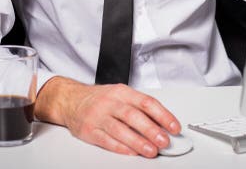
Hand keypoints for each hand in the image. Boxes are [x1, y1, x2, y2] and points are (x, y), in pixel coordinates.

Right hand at [34, 76, 180, 156]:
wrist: (71, 100)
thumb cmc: (100, 98)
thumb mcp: (120, 95)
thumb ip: (139, 108)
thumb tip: (162, 124)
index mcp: (122, 92)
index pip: (146, 102)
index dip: (163, 115)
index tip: (174, 127)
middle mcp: (110, 102)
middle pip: (133, 116)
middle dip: (151, 130)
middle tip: (164, 141)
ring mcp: (99, 116)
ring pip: (120, 129)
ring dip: (138, 142)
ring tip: (151, 150)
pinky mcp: (89, 130)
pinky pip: (106, 140)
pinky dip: (120, 147)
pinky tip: (131, 152)